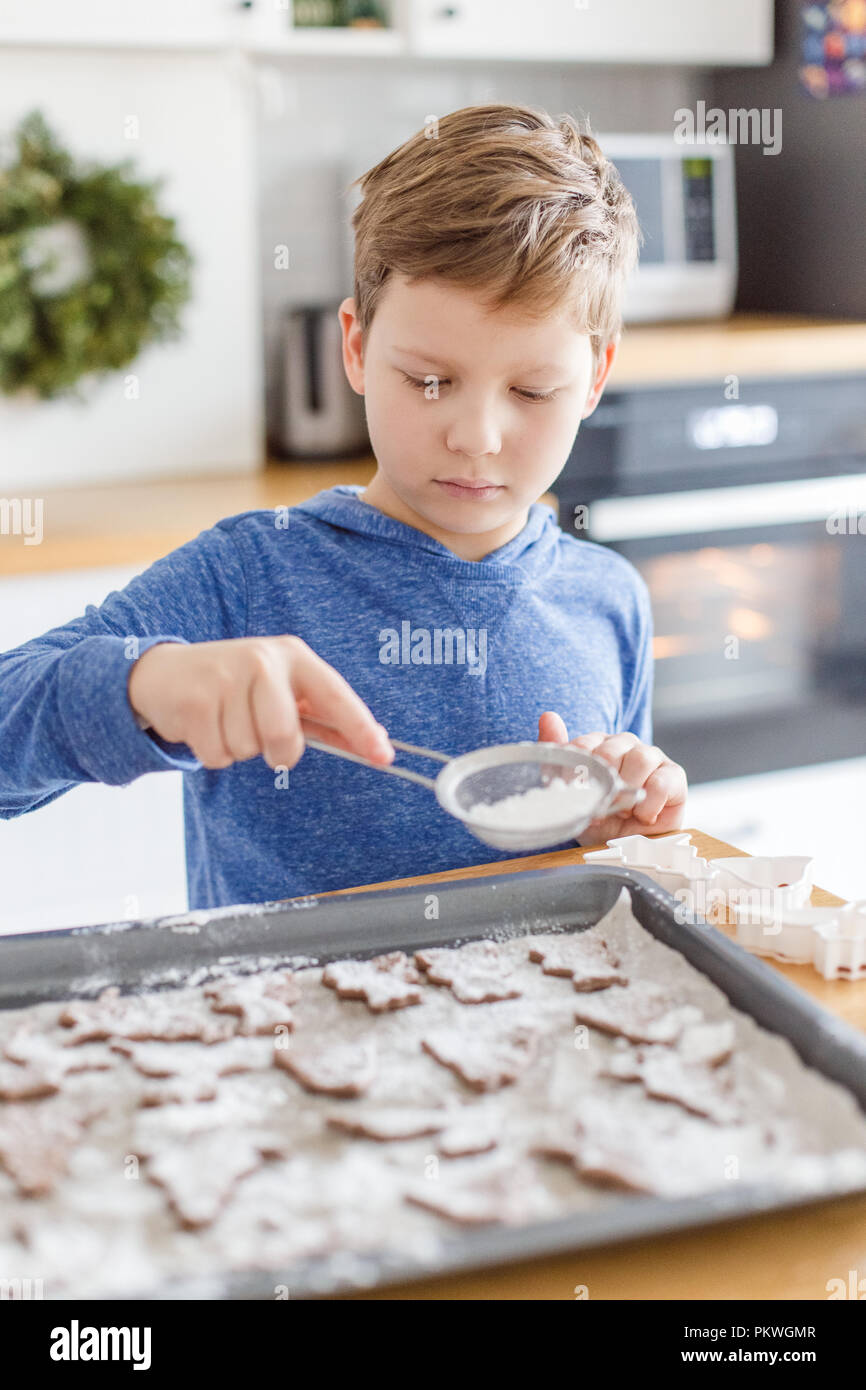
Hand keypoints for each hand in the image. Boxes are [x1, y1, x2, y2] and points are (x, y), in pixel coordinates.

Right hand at [127, 635, 394, 771]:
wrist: (165, 673)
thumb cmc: (238, 687)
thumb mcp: (282, 691)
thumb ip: (324, 718)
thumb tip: (374, 744)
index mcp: (292, 656)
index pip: (334, 695)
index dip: (360, 728)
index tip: (384, 756)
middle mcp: (262, 660)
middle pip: (284, 737)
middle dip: (277, 752)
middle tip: (262, 737)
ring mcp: (224, 678)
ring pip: (249, 750)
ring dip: (239, 748)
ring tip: (225, 720)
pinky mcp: (194, 700)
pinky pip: (218, 755)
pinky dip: (213, 752)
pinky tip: (204, 725)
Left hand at [537, 710, 686, 842]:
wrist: (625, 844)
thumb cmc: (600, 817)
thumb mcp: (573, 793)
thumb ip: (559, 755)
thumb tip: (548, 718)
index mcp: (599, 744)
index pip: (583, 745)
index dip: (578, 775)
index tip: (578, 797)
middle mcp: (626, 744)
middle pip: (611, 750)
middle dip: (603, 785)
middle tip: (602, 807)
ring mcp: (653, 757)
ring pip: (640, 759)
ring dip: (628, 791)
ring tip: (624, 812)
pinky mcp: (674, 776)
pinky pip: (662, 782)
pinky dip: (649, 803)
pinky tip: (642, 816)